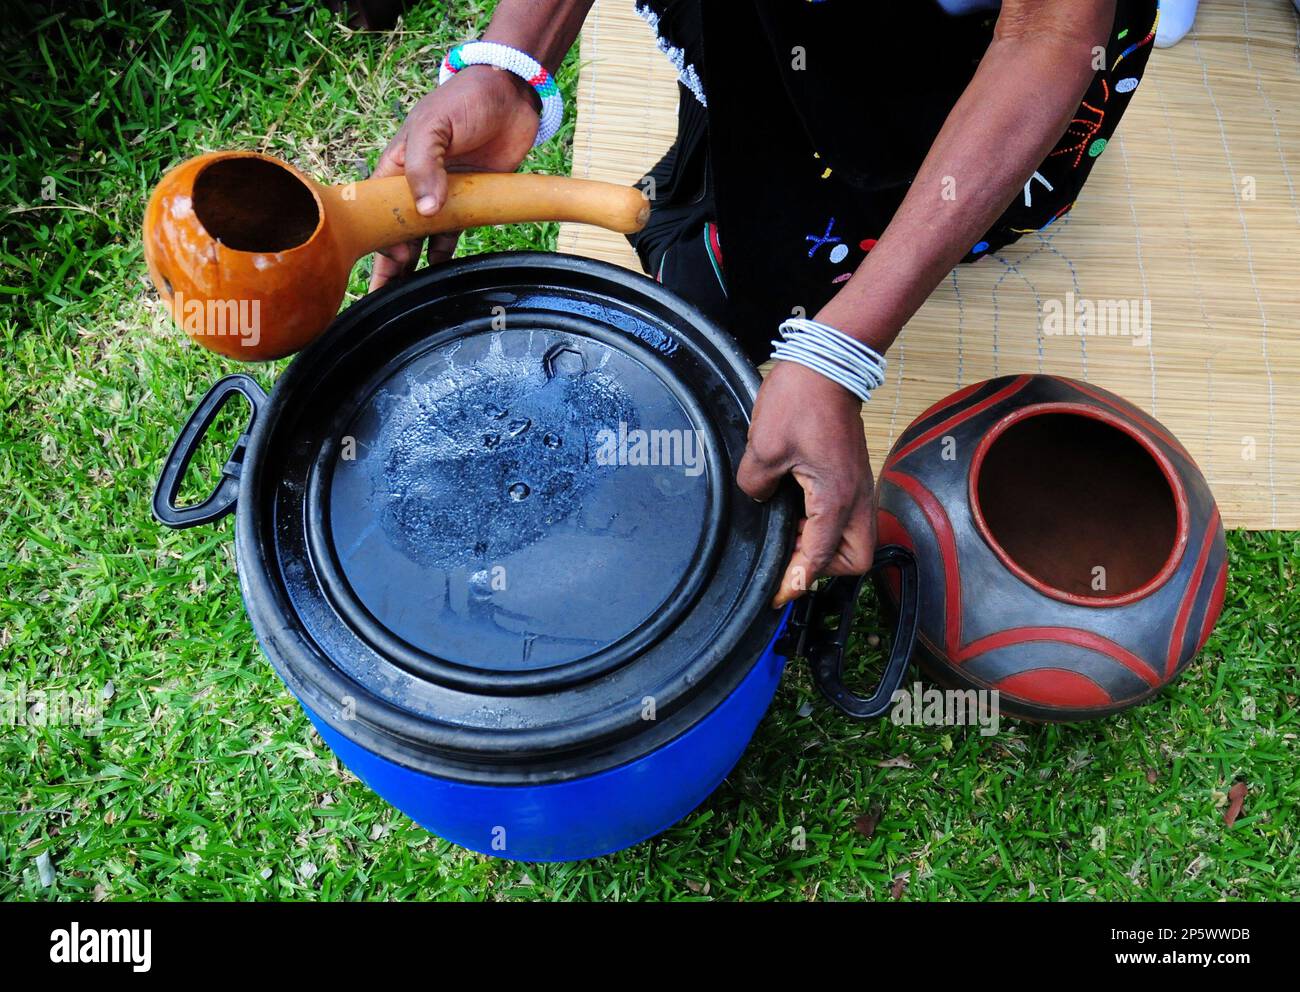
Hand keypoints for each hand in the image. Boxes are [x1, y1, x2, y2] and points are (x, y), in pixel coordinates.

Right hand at [369, 65, 541, 291]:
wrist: (511, 95)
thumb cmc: (465, 101)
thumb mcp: (435, 125)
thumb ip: (425, 165)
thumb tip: (425, 211)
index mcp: (396, 166)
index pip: (376, 209)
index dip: (379, 237)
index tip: (393, 259)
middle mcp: (414, 186)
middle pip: (393, 233)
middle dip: (385, 264)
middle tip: (378, 298)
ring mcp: (441, 197)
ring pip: (419, 240)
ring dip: (411, 268)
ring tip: (401, 299)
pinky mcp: (468, 204)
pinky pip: (450, 237)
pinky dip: (443, 257)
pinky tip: (437, 278)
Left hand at [737, 361, 876, 607]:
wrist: (829, 364)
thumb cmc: (800, 400)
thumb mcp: (763, 448)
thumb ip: (756, 486)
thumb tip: (760, 499)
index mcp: (835, 497)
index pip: (818, 558)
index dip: (795, 581)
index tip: (777, 595)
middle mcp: (856, 497)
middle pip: (854, 559)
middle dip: (823, 567)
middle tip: (789, 553)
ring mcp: (860, 486)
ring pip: (856, 539)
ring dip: (826, 547)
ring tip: (790, 530)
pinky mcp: (855, 475)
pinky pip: (850, 517)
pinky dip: (828, 526)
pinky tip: (799, 511)